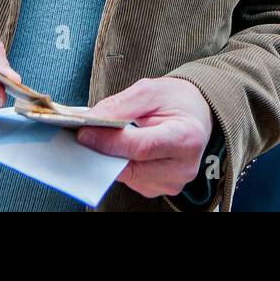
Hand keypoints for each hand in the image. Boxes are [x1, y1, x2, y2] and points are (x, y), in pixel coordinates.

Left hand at [76, 77, 215, 198]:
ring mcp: (171, 183)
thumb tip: (89, 121)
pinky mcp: (159, 189)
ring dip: (109, 158)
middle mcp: (183, 167)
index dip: (109, 141)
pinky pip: (129, 179)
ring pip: (126, 176)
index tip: (83, 132)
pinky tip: (120, 149)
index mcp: (187, 137)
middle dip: (103, 151)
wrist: (196, 116)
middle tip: (84, 135)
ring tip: (105, 138)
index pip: (141, 147)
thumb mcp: (150, 91)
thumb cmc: (176, 101)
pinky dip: (118, 164)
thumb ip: (119, 106)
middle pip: (131, 166)